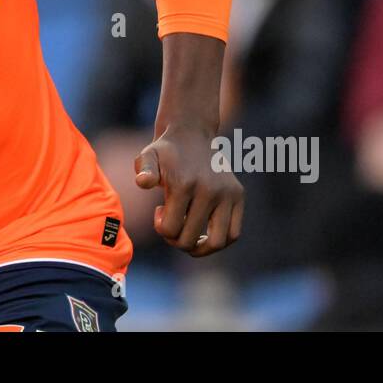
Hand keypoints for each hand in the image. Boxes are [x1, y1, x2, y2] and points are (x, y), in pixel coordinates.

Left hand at [135, 125, 243, 256]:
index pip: (171, 230)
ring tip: (189, 238)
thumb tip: (143, 182)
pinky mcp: (238, 195)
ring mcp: (227, 193)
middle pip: (191, 239)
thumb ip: (143, 170)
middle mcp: (209, 190)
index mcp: (185, 184)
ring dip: (200, 248)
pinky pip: (233, 233)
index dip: (161, 228)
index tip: (160, 211)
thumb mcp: (148, 157)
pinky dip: (219, 241)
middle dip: (176, 239)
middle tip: (172, 224)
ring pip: (218, 242)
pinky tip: (205, 233)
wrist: (191, 133)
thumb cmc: (165, 152)